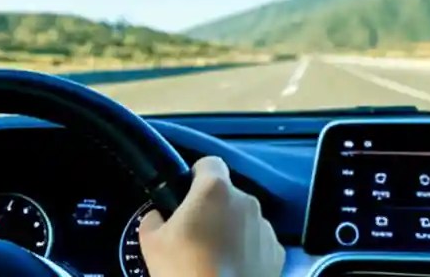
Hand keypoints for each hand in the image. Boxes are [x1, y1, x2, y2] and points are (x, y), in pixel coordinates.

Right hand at [138, 156, 283, 276]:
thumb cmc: (183, 272)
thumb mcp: (151, 242)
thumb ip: (155, 218)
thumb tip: (160, 216)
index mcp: (215, 190)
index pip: (209, 163)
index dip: (196, 176)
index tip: (186, 196)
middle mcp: (246, 202)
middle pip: (226, 195)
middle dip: (212, 209)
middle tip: (194, 235)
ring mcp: (265, 227)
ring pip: (243, 219)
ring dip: (231, 230)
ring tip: (214, 259)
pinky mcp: (277, 253)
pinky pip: (258, 242)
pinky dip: (247, 251)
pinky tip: (231, 271)